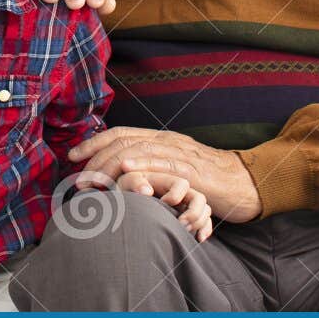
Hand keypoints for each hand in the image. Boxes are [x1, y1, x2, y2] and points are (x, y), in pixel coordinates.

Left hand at [69, 127, 262, 223]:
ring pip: (139, 150)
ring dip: (111, 165)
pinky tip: (127, 171)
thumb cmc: (208, 181)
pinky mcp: (192, 172)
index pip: (120, 134)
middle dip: (96, 158)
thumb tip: (120, 182)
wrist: (246, 183)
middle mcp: (167, 141)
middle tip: (80, 179)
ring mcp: (180, 154)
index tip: (72, 156)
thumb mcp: (174, 170)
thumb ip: (152, 170)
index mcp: (161, 139)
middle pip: (123, 141)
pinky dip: (144, 165)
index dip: (93, 142)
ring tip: (93, 181)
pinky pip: (165, 164)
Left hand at [115, 170, 212, 241]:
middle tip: (180, 225)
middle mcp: (179, 192)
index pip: (182, 184)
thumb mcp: (126, 183)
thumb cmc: (124, 191)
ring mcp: (185, 206)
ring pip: (205, 211)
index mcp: (166, 180)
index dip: (175, 195)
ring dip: (199, 222)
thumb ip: (135, 182)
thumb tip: (147, 191)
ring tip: (185, 232)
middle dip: (193, 213)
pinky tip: (199, 239)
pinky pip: (205, 222)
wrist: (122, 210)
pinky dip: (205, 230)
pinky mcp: (187, 219)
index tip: (162, 205)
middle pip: (199, 198)